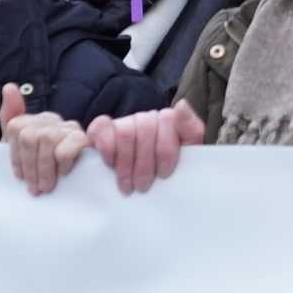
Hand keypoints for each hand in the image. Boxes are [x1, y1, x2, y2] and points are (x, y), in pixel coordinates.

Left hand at [3, 81, 90, 197]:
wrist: (67, 189)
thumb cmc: (40, 169)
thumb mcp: (18, 149)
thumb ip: (10, 116)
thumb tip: (10, 87)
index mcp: (35, 120)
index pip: (16, 126)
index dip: (15, 155)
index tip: (19, 176)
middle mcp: (53, 119)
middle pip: (29, 134)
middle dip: (29, 165)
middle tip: (34, 187)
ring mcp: (70, 128)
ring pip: (46, 139)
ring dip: (44, 168)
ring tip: (45, 186)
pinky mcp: (84, 139)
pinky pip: (67, 147)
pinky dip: (62, 162)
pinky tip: (63, 173)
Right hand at [86, 97, 204, 196]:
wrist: (145, 188)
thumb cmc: (168, 171)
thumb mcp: (188, 154)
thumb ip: (191, 130)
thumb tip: (182, 105)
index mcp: (168, 120)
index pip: (167, 121)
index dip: (166, 150)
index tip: (164, 174)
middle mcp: (146, 117)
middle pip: (145, 129)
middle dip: (145, 163)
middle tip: (143, 186)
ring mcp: (124, 121)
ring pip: (125, 132)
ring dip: (126, 163)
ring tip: (127, 185)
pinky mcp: (102, 129)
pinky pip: (101, 128)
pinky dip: (106, 147)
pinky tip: (110, 164)